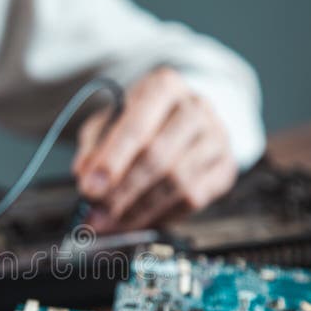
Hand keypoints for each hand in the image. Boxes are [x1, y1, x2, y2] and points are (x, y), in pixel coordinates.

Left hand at [73, 68, 237, 231]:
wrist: (185, 119)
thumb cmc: (140, 120)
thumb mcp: (110, 122)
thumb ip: (94, 146)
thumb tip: (84, 175)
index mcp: (163, 87)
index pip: (137, 126)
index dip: (112, 161)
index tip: (89, 189)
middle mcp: (196, 107)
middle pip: (158, 156)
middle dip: (122, 192)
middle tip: (96, 216)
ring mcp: (217, 137)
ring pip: (177, 182)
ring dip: (139, 210)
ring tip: (111, 224)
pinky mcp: (225, 167)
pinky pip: (193, 199)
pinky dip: (160, 216)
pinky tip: (137, 222)